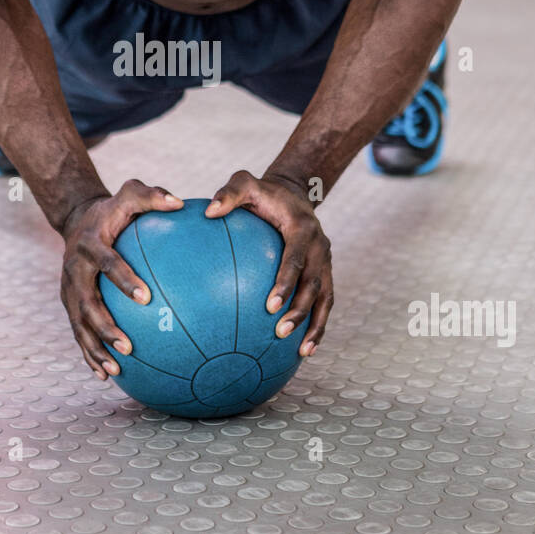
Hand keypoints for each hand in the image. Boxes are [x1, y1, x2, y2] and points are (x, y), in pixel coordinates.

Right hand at [60, 179, 183, 378]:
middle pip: (87, 303)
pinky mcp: (68, 304)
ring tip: (117, 369)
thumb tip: (181, 203)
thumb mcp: (129, 194)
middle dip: (105, 327)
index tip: (147, 297)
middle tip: (129, 345)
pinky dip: (89, 354)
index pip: (108, 263)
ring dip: (95, 348)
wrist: (76, 221)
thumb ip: (152, 195)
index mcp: (90, 245)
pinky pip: (78, 333)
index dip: (124, 280)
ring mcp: (68, 290)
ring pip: (79, 325)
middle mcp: (74, 270)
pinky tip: (107, 375)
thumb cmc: (113, 210)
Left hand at [205, 170, 332, 355]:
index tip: (270, 306)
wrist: (295, 192)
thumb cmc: (263, 191)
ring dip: (316, 326)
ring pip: (325, 299)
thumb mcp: (245, 181)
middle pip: (314, 284)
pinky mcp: (326, 273)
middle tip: (280, 332)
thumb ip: (228, 193)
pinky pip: (325, 302)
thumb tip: (208, 212)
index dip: (285, 283)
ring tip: (302, 352)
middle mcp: (320, 246)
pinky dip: (318, 325)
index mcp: (302, 228)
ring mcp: (326, 262)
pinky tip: (304, 349)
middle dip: (300, 311)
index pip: (295, 259)